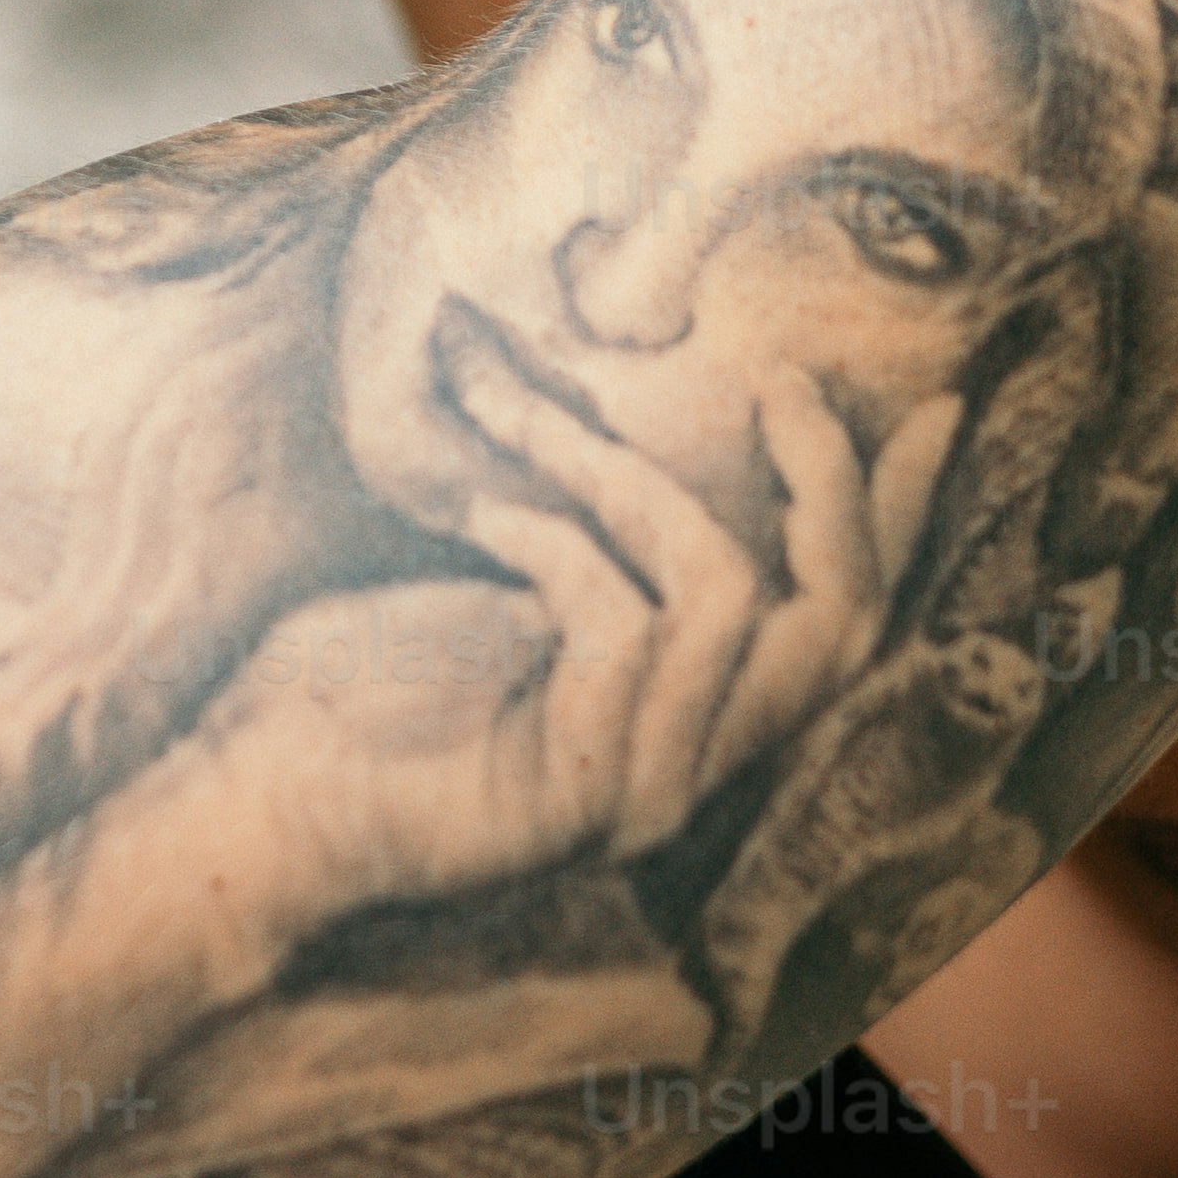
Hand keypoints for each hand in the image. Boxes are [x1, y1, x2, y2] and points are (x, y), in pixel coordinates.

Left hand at [246, 367, 908, 920]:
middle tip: (788, 381)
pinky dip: (551, 535)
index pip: (839, 625)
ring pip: (720, 592)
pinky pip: (619, 616)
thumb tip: (662, 410)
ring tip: (521, 406)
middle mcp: (688, 769)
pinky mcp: (583, 783)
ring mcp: (642, 788)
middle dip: (832, 489)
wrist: (245, 796)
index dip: (895, 519)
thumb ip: (609, 538)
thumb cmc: (354, 686)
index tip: (932, 408)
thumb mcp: (510, 582)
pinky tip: (475, 510)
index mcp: (684, 722)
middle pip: (839, 625)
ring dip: (624, 472)